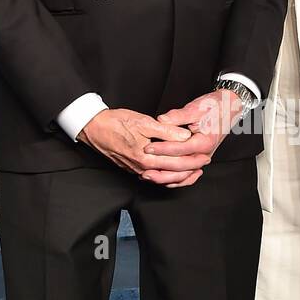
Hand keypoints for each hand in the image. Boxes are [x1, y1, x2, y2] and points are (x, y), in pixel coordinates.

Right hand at [76, 107, 208, 176]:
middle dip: (190, 168)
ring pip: (163, 178)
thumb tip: (185, 135)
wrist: (93, 128)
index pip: (175, 162)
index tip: (205, 155)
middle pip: (172, 173)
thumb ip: (166, 130)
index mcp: (146, 158)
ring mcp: (136, 170)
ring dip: (180, 175)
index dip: (192, 159)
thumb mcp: (143, 122)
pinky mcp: (133, 168)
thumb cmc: (115, 123)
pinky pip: (154, 177)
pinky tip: (173, 172)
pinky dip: (167, 176)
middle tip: (204, 163)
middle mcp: (141, 168)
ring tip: (194, 170)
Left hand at [145, 89, 246, 186]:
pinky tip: (161, 179)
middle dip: (161, 168)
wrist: (228, 108)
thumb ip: (178, 115)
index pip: (180, 149)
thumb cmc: (214, 107)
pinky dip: (175, 180)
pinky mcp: (199, 160)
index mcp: (205, 142)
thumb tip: (162, 120)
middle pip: (181, 167)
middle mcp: (205, 154)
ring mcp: (203, 159)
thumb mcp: (197, 108)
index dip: (162, 149)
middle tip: (144, 166)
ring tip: (148, 176)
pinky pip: (187, 176)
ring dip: (166, 178)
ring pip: (184, 175)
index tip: (147, 148)